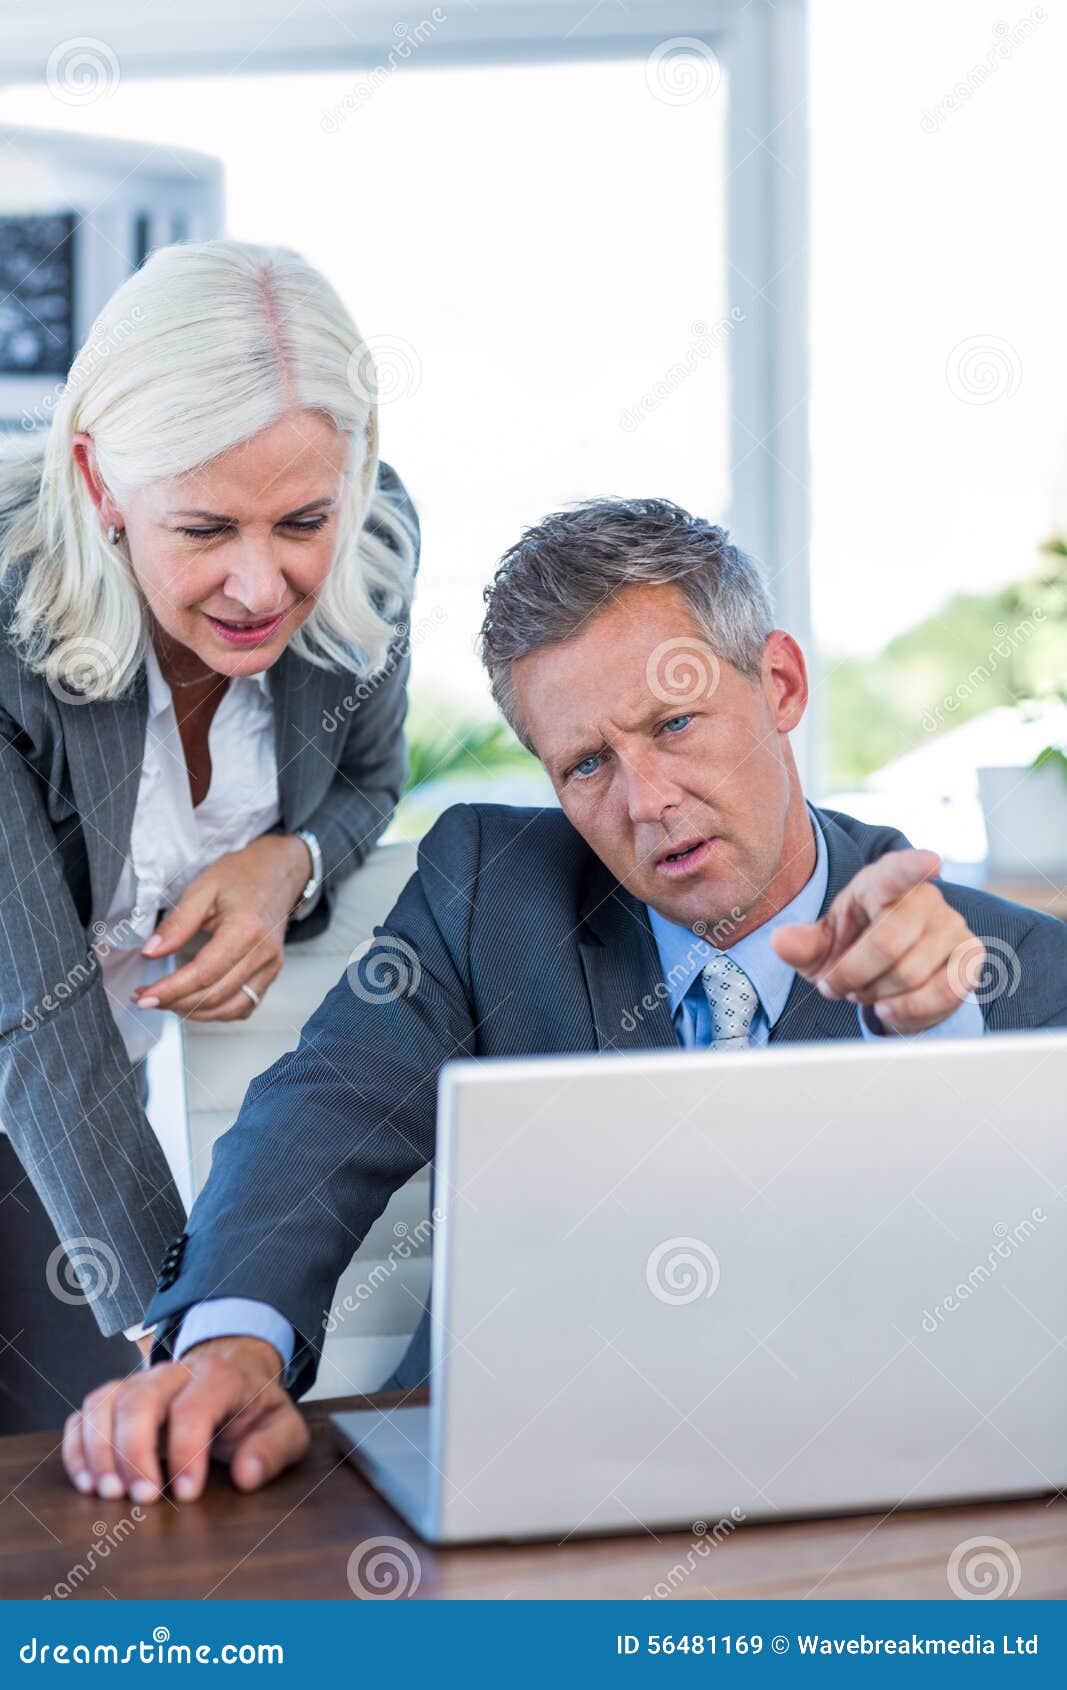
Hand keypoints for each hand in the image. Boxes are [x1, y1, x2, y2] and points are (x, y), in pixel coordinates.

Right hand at [63, 1336, 308, 1502]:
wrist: (236, 1373)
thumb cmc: (255, 1408)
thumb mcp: (283, 1427)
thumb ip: (273, 1450)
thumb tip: (247, 1475)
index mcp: (219, 1376)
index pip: (193, 1407)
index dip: (186, 1452)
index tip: (187, 1496)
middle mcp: (174, 1372)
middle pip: (139, 1401)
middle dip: (134, 1453)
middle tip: (142, 1499)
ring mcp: (141, 1381)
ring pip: (105, 1402)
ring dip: (100, 1451)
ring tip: (110, 1494)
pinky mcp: (118, 1396)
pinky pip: (85, 1413)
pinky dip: (78, 1447)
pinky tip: (88, 1482)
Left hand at [131, 833, 311, 1020]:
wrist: (277, 871)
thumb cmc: (242, 875)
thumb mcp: (203, 888)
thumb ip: (177, 924)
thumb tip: (151, 953)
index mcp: (246, 929)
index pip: (204, 973)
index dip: (171, 989)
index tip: (145, 996)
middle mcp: (263, 953)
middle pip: (215, 995)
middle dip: (175, 1003)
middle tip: (145, 999)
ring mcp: (271, 966)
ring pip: (229, 1008)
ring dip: (194, 1012)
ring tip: (166, 1002)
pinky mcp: (271, 973)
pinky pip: (244, 1006)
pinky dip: (217, 1012)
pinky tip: (195, 1003)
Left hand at [772, 847, 983, 1034]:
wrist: (888, 981)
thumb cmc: (852, 951)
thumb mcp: (820, 948)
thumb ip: (801, 944)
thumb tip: (781, 941)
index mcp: (881, 882)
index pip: (899, 870)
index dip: (914, 866)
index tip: (930, 861)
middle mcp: (924, 897)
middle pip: (888, 943)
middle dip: (853, 975)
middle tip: (838, 986)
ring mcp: (952, 925)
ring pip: (910, 974)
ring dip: (877, 995)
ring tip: (865, 992)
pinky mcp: (970, 957)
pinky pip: (942, 993)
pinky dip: (908, 1010)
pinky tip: (891, 1007)